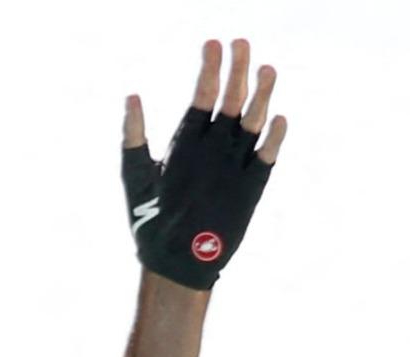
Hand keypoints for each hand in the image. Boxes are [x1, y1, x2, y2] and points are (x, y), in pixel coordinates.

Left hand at [122, 38, 286, 289]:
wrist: (171, 261)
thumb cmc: (149, 220)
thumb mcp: (135, 175)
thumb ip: (134, 137)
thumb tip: (132, 96)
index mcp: (188, 140)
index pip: (203, 95)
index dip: (209, 69)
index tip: (213, 42)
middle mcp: (215, 146)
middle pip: (232, 100)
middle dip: (238, 71)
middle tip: (242, 43)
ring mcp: (235, 163)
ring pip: (254, 121)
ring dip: (261, 96)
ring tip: (266, 69)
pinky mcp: (252, 184)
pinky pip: (266, 155)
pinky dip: (273, 138)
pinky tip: (276, 119)